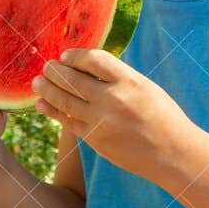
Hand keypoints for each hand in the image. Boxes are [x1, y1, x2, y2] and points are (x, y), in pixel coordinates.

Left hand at [33, 48, 202, 184]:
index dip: (75, 55)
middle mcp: (113, 99)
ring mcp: (101, 121)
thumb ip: (119, 78)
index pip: (94, 59)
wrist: (171, 152)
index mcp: (130, 81)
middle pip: (73, 79)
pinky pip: (68, 121)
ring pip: (65, 100)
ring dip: (47, 90)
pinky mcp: (94, 139)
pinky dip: (53, 111)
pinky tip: (42, 105)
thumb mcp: (146, 88)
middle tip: (46, 66)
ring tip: (37, 82)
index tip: (66, 55)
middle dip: (55, 71)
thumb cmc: (162, 116)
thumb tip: (88, 68)